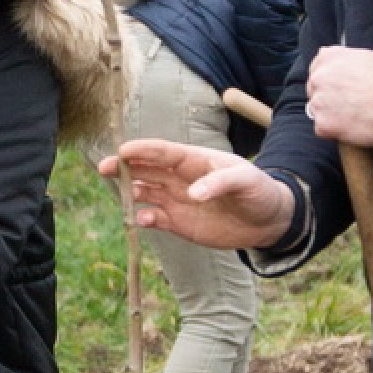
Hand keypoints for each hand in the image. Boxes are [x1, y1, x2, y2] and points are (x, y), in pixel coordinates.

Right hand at [103, 139, 296, 250]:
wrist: (268, 221)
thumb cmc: (259, 191)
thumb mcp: (246, 181)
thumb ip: (219, 183)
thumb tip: (192, 194)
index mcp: (194, 160)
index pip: (164, 152)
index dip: (143, 150)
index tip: (123, 150)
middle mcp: (180, 178)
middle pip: (146, 169)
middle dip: (124, 168)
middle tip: (104, 168)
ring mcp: (177, 200)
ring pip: (145, 192)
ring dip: (131, 192)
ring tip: (124, 196)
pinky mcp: (178, 223)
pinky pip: (154, 219)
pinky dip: (145, 219)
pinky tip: (142, 220)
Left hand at [305, 44, 372, 146]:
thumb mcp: (366, 56)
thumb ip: (344, 59)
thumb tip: (333, 61)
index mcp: (328, 58)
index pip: (317, 69)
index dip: (329, 82)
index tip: (340, 89)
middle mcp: (319, 77)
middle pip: (315, 91)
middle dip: (327, 99)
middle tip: (349, 106)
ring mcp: (319, 101)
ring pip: (317, 111)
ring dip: (330, 115)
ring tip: (354, 117)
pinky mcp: (323, 124)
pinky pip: (322, 129)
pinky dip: (334, 131)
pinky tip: (352, 127)